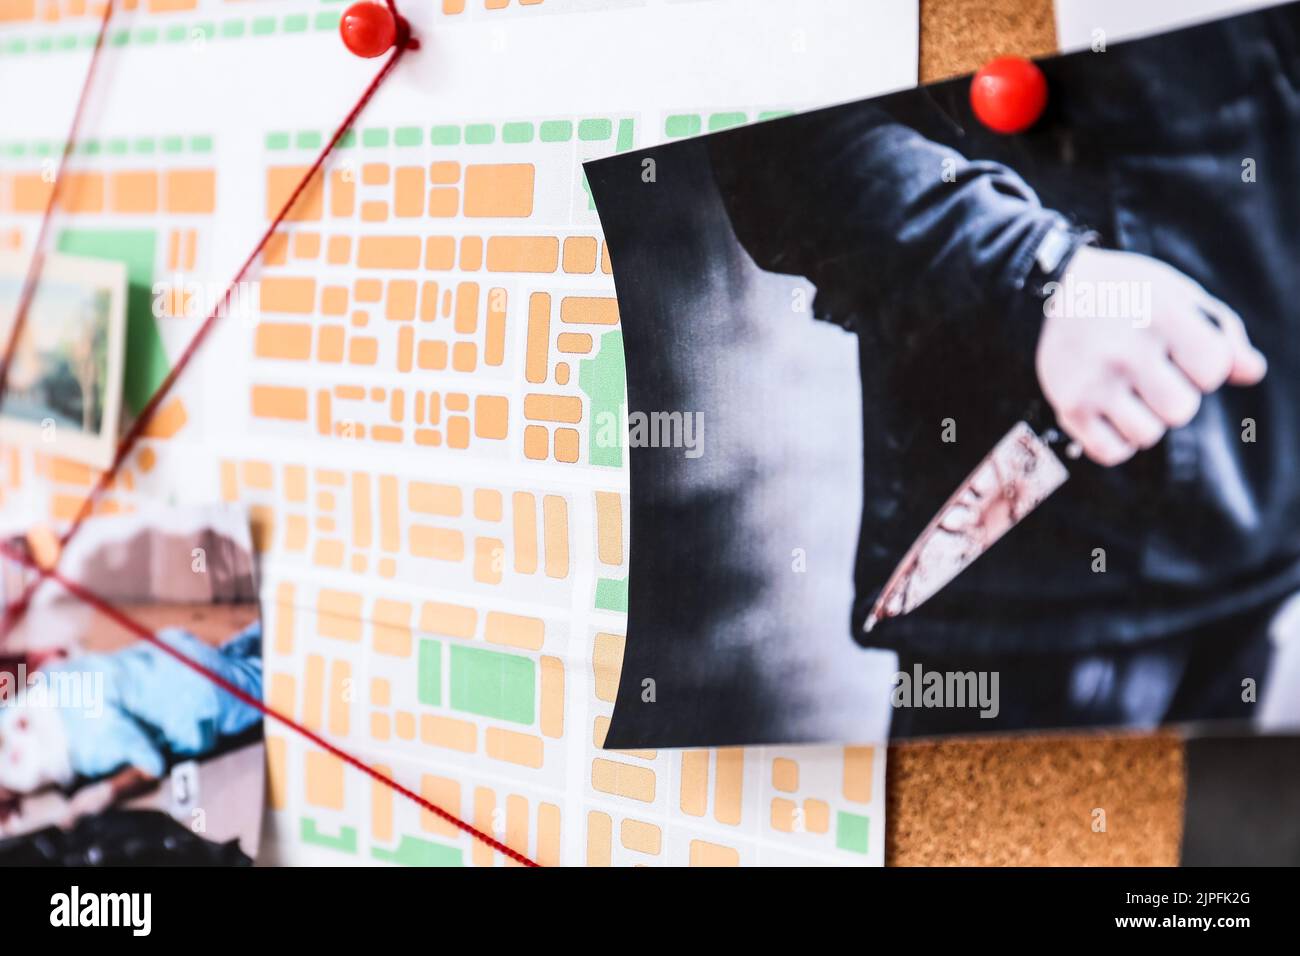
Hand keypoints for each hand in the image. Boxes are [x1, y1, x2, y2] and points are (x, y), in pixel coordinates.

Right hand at [1035, 246, 1266, 465]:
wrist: (1050, 292)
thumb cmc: (1129, 294)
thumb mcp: (1178, 297)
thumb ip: (1222, 333)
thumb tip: (1251, 373)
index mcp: (1160, 315)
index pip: (1214, 370)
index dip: (1205, 367)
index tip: (1181, 351)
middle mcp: (1125, 350)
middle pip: (1181, 409)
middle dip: (1174, 396)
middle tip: (1152, 375)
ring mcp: (1093, 381)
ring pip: (1147, 435)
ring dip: (1145, 420)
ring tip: (1130, 394)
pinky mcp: (1069, 406)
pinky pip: (1111, 451)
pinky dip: (1117, 441)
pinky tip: (1111, 415)